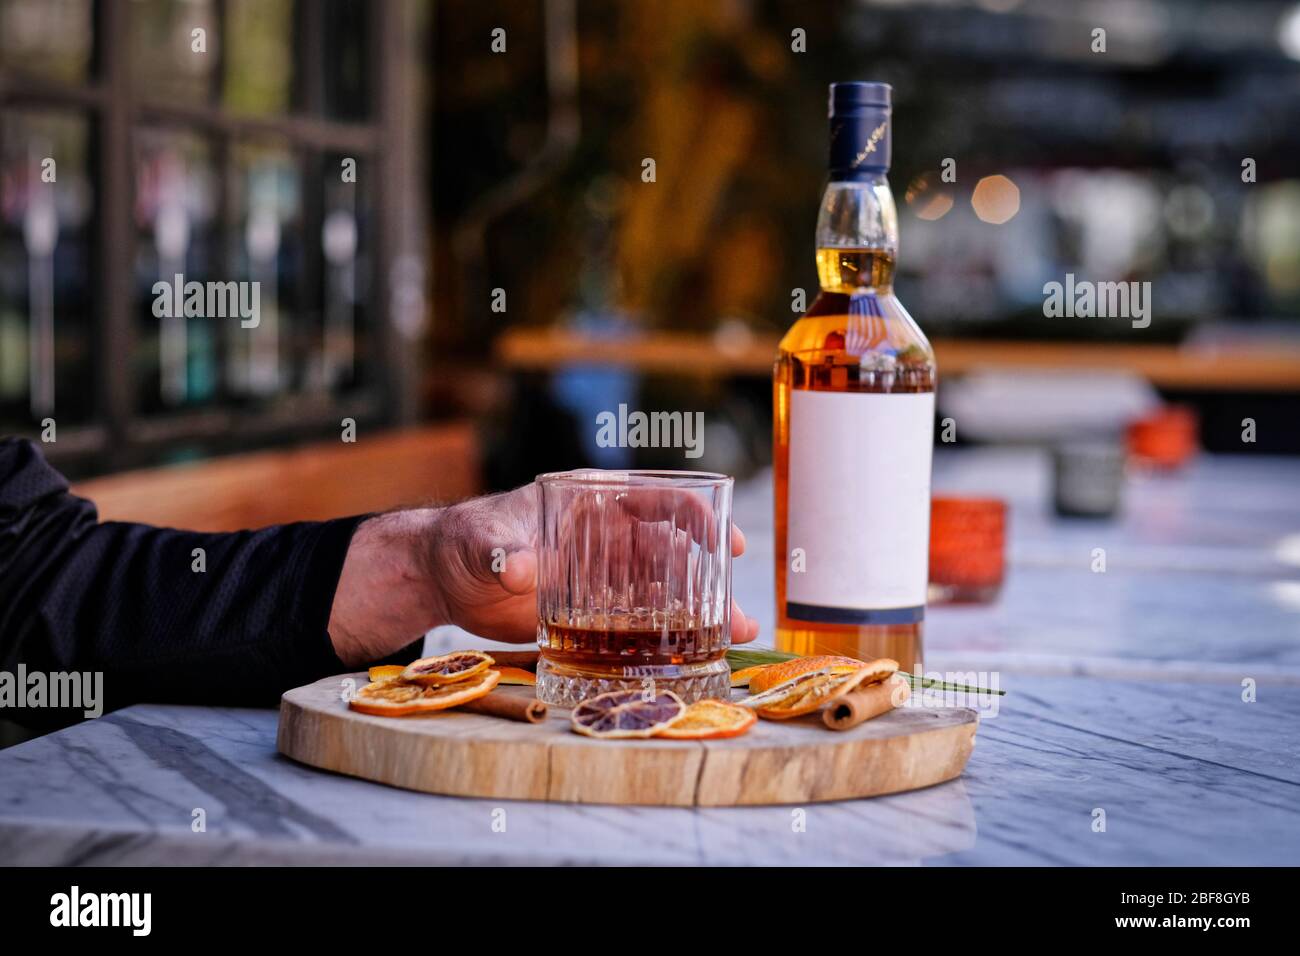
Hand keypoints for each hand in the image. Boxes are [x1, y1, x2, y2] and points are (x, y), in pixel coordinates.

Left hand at [328, 483, 760, 665]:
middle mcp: (609, 539)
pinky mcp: (593, 613)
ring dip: (700, 612)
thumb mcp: (481, 540)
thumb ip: (500, 550)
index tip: (722, 539)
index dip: (695, 516)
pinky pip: (639, 623)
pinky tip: (692, 656)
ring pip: (665, 592)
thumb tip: (517, 567)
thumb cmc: (465, 540)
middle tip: (737, 610)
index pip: (657, 499)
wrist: (445, 579)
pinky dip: (667, 637)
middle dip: (710, 578)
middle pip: (674, 553)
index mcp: (593, 503)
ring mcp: (605, 578)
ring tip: (733, 637)